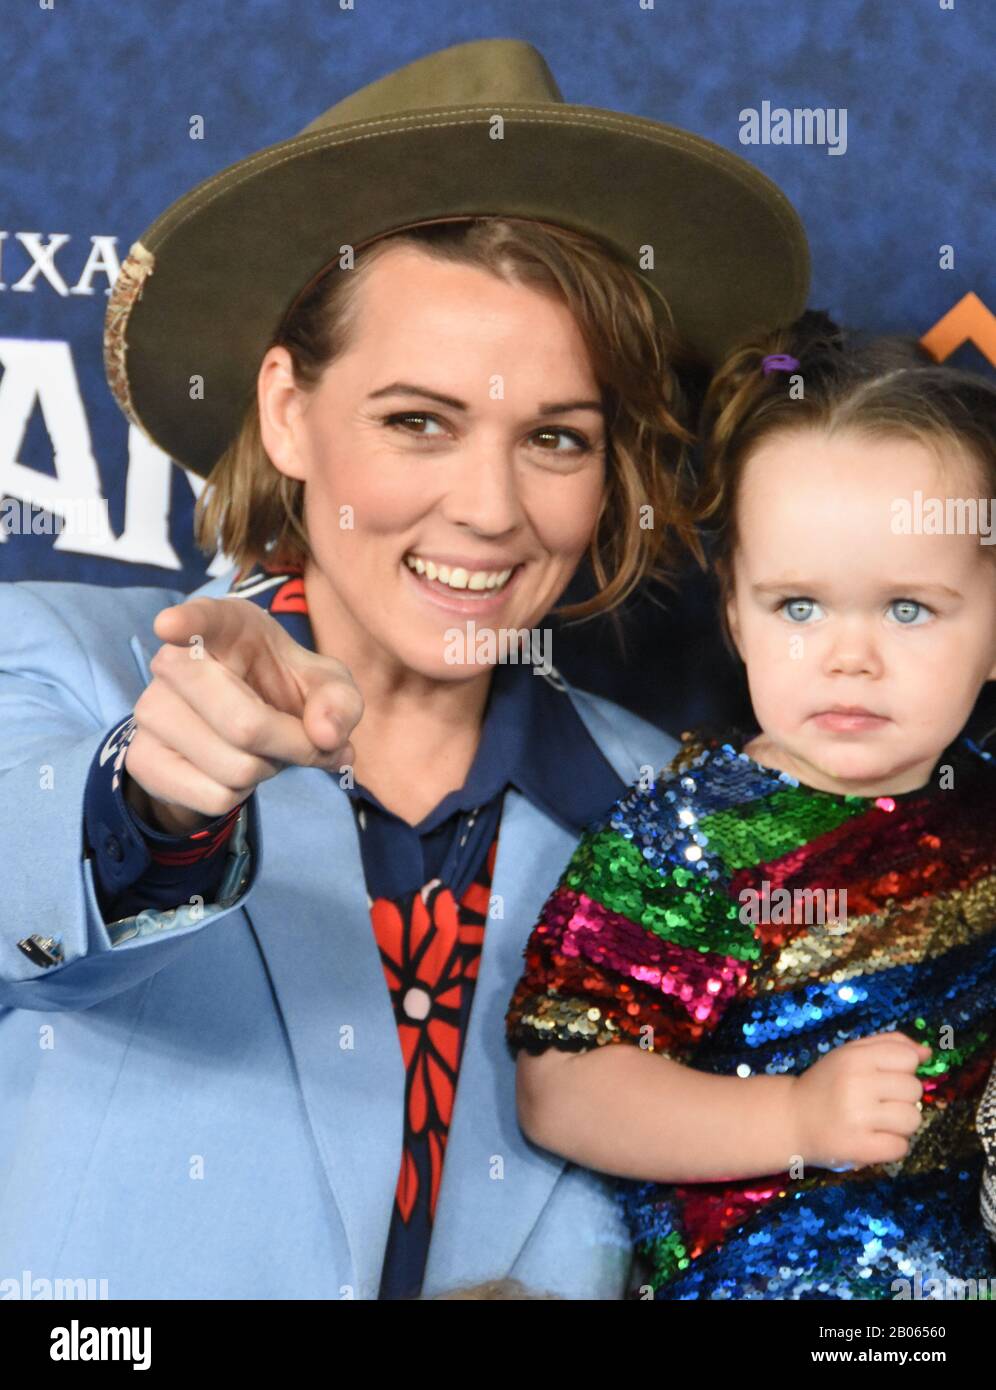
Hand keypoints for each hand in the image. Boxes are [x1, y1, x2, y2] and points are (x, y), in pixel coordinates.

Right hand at [123, 595, 362, 835]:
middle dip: (295, 746)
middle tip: (303, 740)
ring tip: (259, 747)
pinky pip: (215, 798)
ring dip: (266, 770)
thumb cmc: (282, 689)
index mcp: (224, 626)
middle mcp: (175, 662)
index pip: (202, 620)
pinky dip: (241, 795)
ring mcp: (151, 711)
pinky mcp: (142, 759)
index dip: (188, 622)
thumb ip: (340, 701)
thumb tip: (327, 735)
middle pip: (246, 725)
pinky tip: (231, 768)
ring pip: (234, 768)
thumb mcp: (326, 687)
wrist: (236, 730)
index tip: (170, 624)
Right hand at [789, 1030, 930, 1170]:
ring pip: (912, 1119)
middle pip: (914, 1089)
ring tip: (877, 1122)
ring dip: (900, 1124)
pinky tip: (872, 1139)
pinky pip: (901, 1147)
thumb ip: (888, 1045)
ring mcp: (857, 1117)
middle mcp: (855, 1084)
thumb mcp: (850, 1054)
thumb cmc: (826, 1084)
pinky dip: (891, 1146)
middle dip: (902, 1097)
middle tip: (877, 1102)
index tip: (883, 1077)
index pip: (907, 1057)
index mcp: (853, 1057)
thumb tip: (927, 1053)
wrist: (791, 1118)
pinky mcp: (858, 1148)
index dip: (901, 1069)